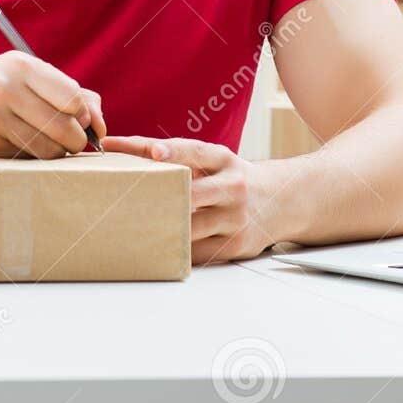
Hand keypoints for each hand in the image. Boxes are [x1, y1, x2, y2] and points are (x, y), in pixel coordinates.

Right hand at [0, 51, 104, 159]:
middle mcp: (7, 88)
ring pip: (50, 150)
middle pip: (68, 128)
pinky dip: (28, 159)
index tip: (79, 120)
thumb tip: (100, 122)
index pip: (75, 97)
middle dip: (73, 140)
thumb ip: (64, 92)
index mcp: (20, 65)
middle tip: (63, 138)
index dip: (84, 115)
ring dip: (52, 153)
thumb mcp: (19, 78)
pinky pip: (27, 161)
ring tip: (37, 141)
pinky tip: (11, 146)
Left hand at [102, 136, 279, 263]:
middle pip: (192, 194)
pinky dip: (177, 250)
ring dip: (163, 228)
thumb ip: (176, 156)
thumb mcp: (214, 160)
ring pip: (191, 228)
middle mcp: (233, 186)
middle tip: (128, 199)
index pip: (196, 152)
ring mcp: (235, 218)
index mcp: (224, 160)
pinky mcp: (235, 245)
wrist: (281, 200)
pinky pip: (197, 252)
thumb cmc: (231, 178)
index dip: (174, 152)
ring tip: (134, 228)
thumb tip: (121, 149)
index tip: (154, 153)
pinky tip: (159, 247)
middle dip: (161, 198)